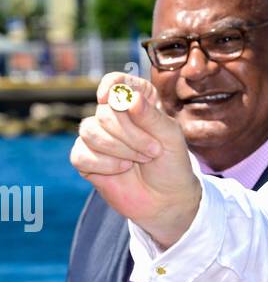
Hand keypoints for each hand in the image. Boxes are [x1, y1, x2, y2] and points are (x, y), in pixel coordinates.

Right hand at [71, 71, 201, 247]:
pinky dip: (104, 164)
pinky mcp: (87, 159)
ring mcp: (98, 136)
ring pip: (90, 130)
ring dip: (119, 149)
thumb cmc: (172, 165)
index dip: (111, 86)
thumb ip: (152, 116)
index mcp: (137, 102)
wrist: (167, 200)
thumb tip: (130, 98)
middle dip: (129, 134)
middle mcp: (114, 116)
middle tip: (152, 151)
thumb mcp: (171, 138)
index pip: (116, 81)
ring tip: (139, 161)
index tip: (111, 98)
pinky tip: (121, 170)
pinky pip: (81, 153)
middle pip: (104, 111)